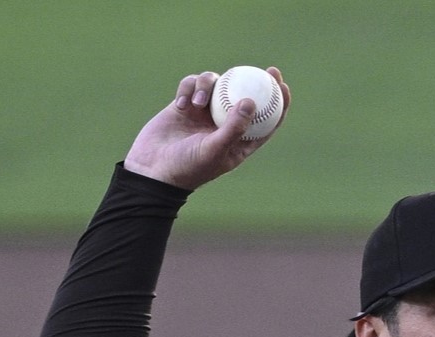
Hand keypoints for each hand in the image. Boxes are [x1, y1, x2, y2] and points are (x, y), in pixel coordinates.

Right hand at [124, 68, 291, 191]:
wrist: (152, 170)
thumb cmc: (188, 167)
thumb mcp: (215, 149)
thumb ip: (234, 127)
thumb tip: (251, 102)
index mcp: (240, 140)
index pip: (267, 119)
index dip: (278, 102)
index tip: (282, 85)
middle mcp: (224, 123)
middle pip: (246, 95)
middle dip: (258, 79)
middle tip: (267, 69)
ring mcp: (204, 113)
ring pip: (216, 84)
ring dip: (207, 85)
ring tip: (198, 103)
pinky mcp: (184, 105)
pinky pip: (191, 85)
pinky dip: (188, 89)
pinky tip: (181, 105)